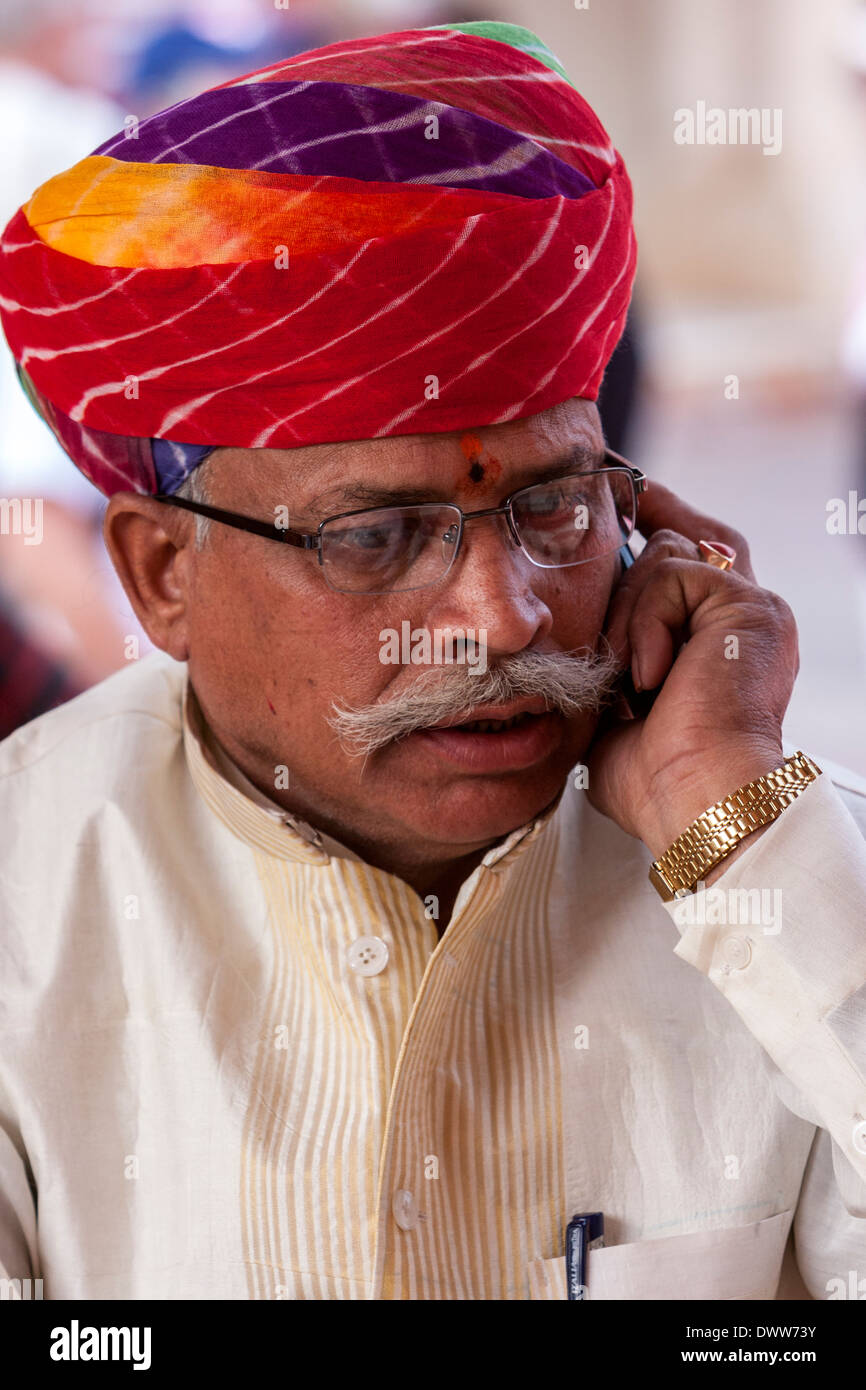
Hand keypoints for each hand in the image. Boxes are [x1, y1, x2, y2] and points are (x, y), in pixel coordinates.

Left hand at [585, 479, 798, 861]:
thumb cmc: (654, 779)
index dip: (655, 524)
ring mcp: (750, 610)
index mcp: (718, 647)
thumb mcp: (614, 712)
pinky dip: (647, 622)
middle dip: (635, 537)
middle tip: (598, 536)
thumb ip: (608, 665)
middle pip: (682, 542)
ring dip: (628, 616)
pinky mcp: (748, 605)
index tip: (620, 496)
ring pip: (665, 556)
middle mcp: (742, 621)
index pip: (690, 564)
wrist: (695, 798)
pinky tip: (653, 675)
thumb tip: (567, 651)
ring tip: (632, 680)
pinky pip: (674, 573)